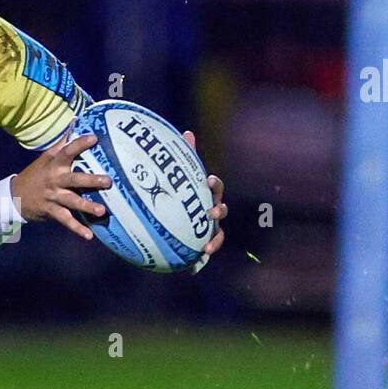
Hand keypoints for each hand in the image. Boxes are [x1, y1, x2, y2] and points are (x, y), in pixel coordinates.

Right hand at [10, 133, 111, 240]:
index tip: (95, 138)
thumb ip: (60, 145)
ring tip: (102, 211)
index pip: (67, 151)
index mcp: (53, 165)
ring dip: (87, 206)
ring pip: (72, 202)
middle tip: (108, 181)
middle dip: (91, 180)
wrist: (13, 197)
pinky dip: (77, 229)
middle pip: (75, 179)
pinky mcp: (51, 211)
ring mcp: (53, 197)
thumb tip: (74, 125)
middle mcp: (54, 180)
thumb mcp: (44, 159)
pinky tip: (89, 236)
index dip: (80, 144)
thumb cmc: (34, 175)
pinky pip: (65, 221)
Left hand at [184, 130, 226, 259]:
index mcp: (204, 193)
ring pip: (218, 232)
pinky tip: (199, 256)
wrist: (166, 218)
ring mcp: (208, 227)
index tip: (207, 181)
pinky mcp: (202, 241)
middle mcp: (210, 209)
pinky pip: (208, 247)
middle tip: (211, 212)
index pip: (214, 186)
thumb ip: (184, 156)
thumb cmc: (175, 192)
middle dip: (218, 210)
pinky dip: (207, 251)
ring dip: (215, 238)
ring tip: (207, 244)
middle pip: (221, 209)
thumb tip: (188, 132)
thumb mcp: (177, 177)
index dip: (213, 184)